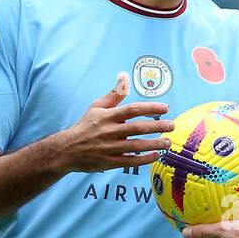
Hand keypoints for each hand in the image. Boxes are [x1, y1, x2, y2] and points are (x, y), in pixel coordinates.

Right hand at [53, 73, 173, 171]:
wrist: (67, 150)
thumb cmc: (85, 126)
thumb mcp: (96, 107)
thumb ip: (113, 94)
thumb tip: (123, 76)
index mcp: (107, 116)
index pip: (132, 110)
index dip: (150, 108)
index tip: (165, 108)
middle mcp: (110, 132)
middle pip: (138, 128)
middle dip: (157, 126)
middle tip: (172, 125)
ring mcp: (110, 148)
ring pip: (137, 146)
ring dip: (154, 143)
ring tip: (168, 142)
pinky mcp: (110, 162)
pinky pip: (131, 161)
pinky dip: (144, 159)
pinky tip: (156, 155)